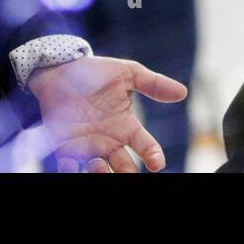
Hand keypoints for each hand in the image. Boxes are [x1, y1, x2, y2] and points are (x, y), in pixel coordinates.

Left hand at [27, 55, 187, 171]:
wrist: (60, 69)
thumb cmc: (96, 72)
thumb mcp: (127, 73)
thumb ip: (153, 84)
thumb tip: (183, 92)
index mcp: (127, 126)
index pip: (146, 146)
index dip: (153, 156)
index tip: (156, 163)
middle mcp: (110, 141)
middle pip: (125, 166)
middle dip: (127, 173)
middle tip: (126, 171)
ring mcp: (88, 145)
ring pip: (100, 171)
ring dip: (101, 174)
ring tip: (100, 167)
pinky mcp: (65, 146)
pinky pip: (70, 165)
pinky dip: (71, 169)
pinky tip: (72, 166)